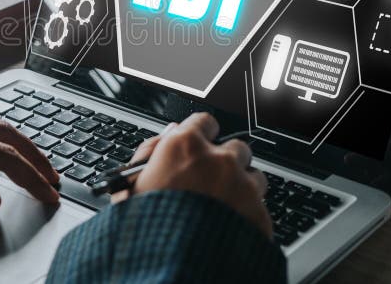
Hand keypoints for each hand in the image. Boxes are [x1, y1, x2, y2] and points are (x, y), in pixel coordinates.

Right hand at [114, 113, 271, 238]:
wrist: (168, 269)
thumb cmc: (143, 228)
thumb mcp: (130, 184)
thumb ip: (149, 152)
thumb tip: (168, 134)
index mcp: (184, 147)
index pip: (205, 121)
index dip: (202, 134)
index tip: (201, 143)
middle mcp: (218, 161)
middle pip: (236, 148)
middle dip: (226, 162)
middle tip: (211, 182)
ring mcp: (243, 188)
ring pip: (254, 177)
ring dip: (242, 187)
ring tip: (222, 209)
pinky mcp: (259, 217)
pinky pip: (260, 209)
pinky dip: (248, 217)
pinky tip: (229, 229)